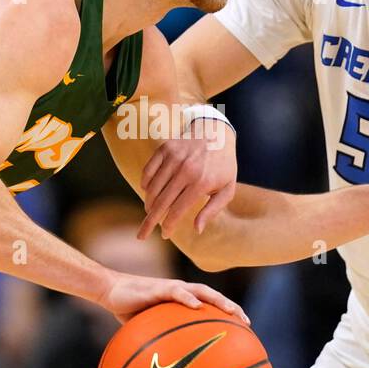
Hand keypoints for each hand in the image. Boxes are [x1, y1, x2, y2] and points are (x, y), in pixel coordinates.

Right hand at [96, 272, 249, 324]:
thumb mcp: (149, 329)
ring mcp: (171, 288)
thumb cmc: (130, 311)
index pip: (210, 305)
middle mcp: (181, 292)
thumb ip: (160, 342)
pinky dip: (187, 298)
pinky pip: (176, 292)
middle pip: (213, 297)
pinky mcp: (158, 288)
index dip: (227, 314)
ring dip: (217, 300)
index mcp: (182, 300)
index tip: (244, 328)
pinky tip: (197, 306)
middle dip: (231, 308)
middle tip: (246, 322)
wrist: (110, 291)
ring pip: (201, 291)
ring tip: (230, 311)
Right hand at [138, 121, 236, 239]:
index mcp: (201, 183)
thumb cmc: (223, 165)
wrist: (217, 132)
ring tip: (149, 213)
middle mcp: (186, 170)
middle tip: (141, 235)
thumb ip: (212, 210)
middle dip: (149, 221)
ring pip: (152, 188)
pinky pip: (148, 171)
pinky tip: (148, 191)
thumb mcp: (227, 189)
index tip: (164, 235)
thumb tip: (197, 229)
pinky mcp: (165, 149)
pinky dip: (145, 184)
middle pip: (160, 202)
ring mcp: (173, 158)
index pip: (177, 210)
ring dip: (148, 204)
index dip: (168, 225)